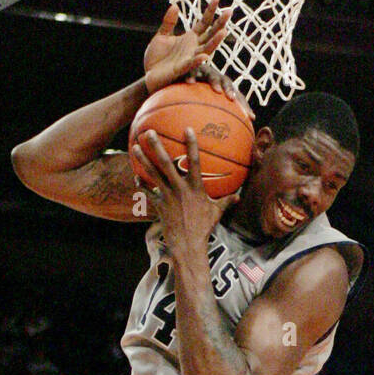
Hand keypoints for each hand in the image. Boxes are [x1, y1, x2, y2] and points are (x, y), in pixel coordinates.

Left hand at [141, 127, 239, 250]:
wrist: (188, 245)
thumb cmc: (204, 229)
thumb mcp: (216, 213)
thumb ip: (226, 201)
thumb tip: (238, 195)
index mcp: (195, 187)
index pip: (194, 161)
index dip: (191, 144)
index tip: (187, 128)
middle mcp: (179, 189)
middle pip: (165, 163)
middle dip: (156, 146)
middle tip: (148, 131)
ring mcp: (168, 197)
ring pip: (152, 174)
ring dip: (143, 159)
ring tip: (135, 146)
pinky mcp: (159, 206)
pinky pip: (148, 192)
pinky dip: (142, 184)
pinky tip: (136, 176)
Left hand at [144, 0, 230, 94]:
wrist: (149, 75)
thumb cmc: (156, 58)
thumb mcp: (161, 36)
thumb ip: (168, 22)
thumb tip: (175, 6)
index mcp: (190, 39)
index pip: (204, 23)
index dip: (210, 10)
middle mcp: (193, 49)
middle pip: (210, 34)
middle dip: (220, 24)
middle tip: (230, 11)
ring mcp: (189, 59)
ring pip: (206, 50)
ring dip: (215, 42)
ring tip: (224, 32)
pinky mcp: (180, 70)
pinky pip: (190, 65)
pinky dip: (197, 61)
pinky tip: (203, 56)